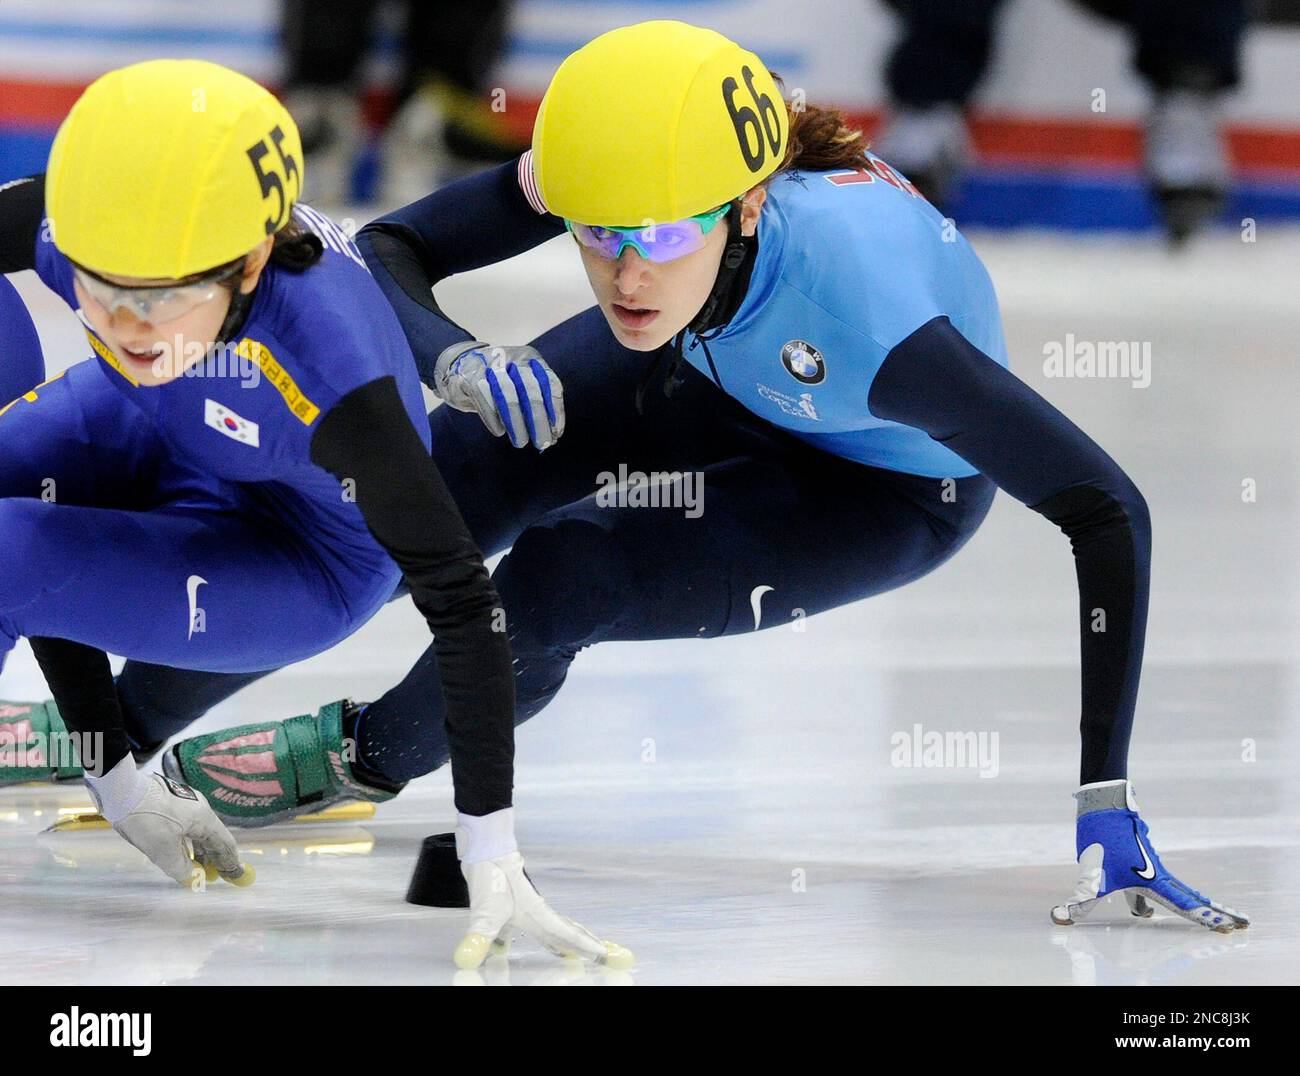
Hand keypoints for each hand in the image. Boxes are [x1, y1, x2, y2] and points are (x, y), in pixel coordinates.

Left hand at [105, 771, 253, 887]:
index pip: (224, 843)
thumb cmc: (147, 820)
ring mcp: (186, 804)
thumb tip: (193, 877)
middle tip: (218, 875)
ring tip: (200, 868)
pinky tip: (183, 852)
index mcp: (203, 818)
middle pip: (213, 837)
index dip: (230, 861)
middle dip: (216, 858)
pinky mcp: (171, 803)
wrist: (122, 791)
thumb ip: (180, 867)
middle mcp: (199, 809)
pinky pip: (187, 827)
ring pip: (198, 832)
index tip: (235, 876)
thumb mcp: (162, 850)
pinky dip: (189, 843)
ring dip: (201, 851)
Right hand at [433, 341, 564, 450]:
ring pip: (509, 396)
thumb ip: (537, 406)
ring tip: (521, 441)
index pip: (550, 384)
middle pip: (531, 392)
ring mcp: (491, 365)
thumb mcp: (521, 385)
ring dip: (517, 423)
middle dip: (539, 421)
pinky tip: (499, 431)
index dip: (555, 410)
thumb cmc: (498, 382)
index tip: (556, 432)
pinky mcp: (471, 376)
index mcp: (532, 358)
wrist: (460, 366)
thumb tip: (553, 435)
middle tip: (542, 443)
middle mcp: (514, 358)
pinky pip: (485, 399)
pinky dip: (493, 418)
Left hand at [454, 850, 633, 969]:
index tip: (604, 954)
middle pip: (565, 932)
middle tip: (604, 955)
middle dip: (583, 944)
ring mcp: (525, 908)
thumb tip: (467, 961)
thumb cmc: (491, 876)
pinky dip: (543, 939)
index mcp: (536, 914)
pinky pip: (533, 928)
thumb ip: (479, 938)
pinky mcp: (512, 906)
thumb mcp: (483, 912)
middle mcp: (535, 912)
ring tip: (575, 954)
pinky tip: (532, 947)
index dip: (585, 945)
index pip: (566, 933)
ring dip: (565, 942)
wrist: (486, 848)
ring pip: (551, 929)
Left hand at [1051, 779, 1247, 932]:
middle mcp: (1157, 873)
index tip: (1233, 927)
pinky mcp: (1138, 857)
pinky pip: (1151, 884)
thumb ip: (1081, 900)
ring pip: (1170, 891)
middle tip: (1240, 925)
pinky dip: (1152, 899)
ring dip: (1186, 905)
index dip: (1209, 919)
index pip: (1187, 906)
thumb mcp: (1089, 874)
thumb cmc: (1101, 838)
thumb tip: (1061, 919)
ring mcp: (1149, 864)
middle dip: (1213, 913)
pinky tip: (1139, 910)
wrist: (1103, 801)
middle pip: (1191, 898)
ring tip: (1198, 919)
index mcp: (1153, 880)